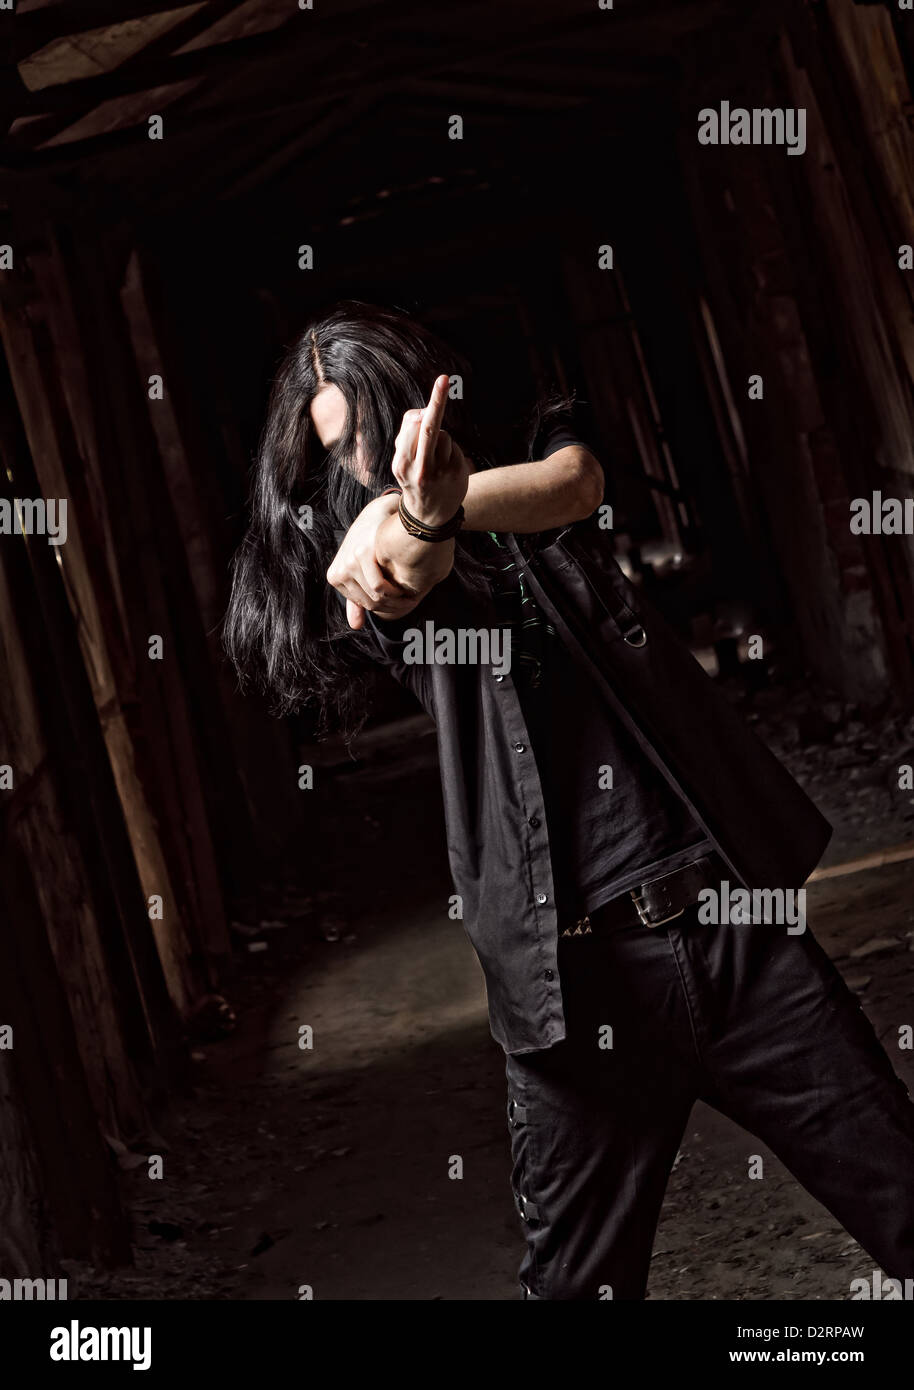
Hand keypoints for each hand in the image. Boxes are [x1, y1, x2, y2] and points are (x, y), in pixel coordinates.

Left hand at [326, 493, 418, 629]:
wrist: (379, 513)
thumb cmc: (370, 541)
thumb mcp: (360, 569)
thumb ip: (356, 598)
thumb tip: (355, 625)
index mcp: (335, 577)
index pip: (363, 605)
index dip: (386, 609)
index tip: (403, 604)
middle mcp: (339, 572)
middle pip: (369, 603)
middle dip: (393, 606)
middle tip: (412, 601)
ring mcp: (348, 563)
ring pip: (375, 597)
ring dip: (396, 601)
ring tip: (412, 595)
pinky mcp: (362, 555)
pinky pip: (379, 587)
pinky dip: (394, 591)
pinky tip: (407, 587)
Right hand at [391, 374, 469, 526]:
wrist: (428, 515)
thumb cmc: (415, 478)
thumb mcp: (403, 461)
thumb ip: (409, 435)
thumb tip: (424, 412)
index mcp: (402, 463)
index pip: (412, 427)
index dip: (426, 406)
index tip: (441, 383)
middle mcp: (419, 469)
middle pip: (428, 428)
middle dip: (436, 402)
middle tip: (443, 380)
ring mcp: (439, 472)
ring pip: (443, 435)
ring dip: (441, 439)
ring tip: (435, 459)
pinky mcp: (456, 473)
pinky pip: (454, 447)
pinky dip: (450, 451)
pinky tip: (445, 466)